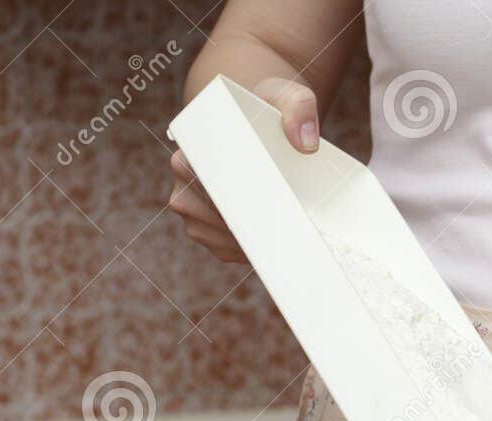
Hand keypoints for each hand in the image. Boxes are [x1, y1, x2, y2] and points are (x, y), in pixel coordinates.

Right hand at [169, 77, 319, 263]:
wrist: (258, 124)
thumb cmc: (268, 108)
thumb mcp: (287, 96)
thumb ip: (300, 107)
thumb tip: (307, 144)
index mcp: (189, 153)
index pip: (214, 191)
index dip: (247, 206)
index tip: (280, 214)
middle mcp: (183, 185)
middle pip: (220, 222)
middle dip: (256, 230)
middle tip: (297, 232)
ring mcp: (192, 213)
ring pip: (224, 242)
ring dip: (257, 245)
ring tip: (292, 238)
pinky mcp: (207, 232)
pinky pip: (230, 251)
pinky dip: (255, 253)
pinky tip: (280, 245)